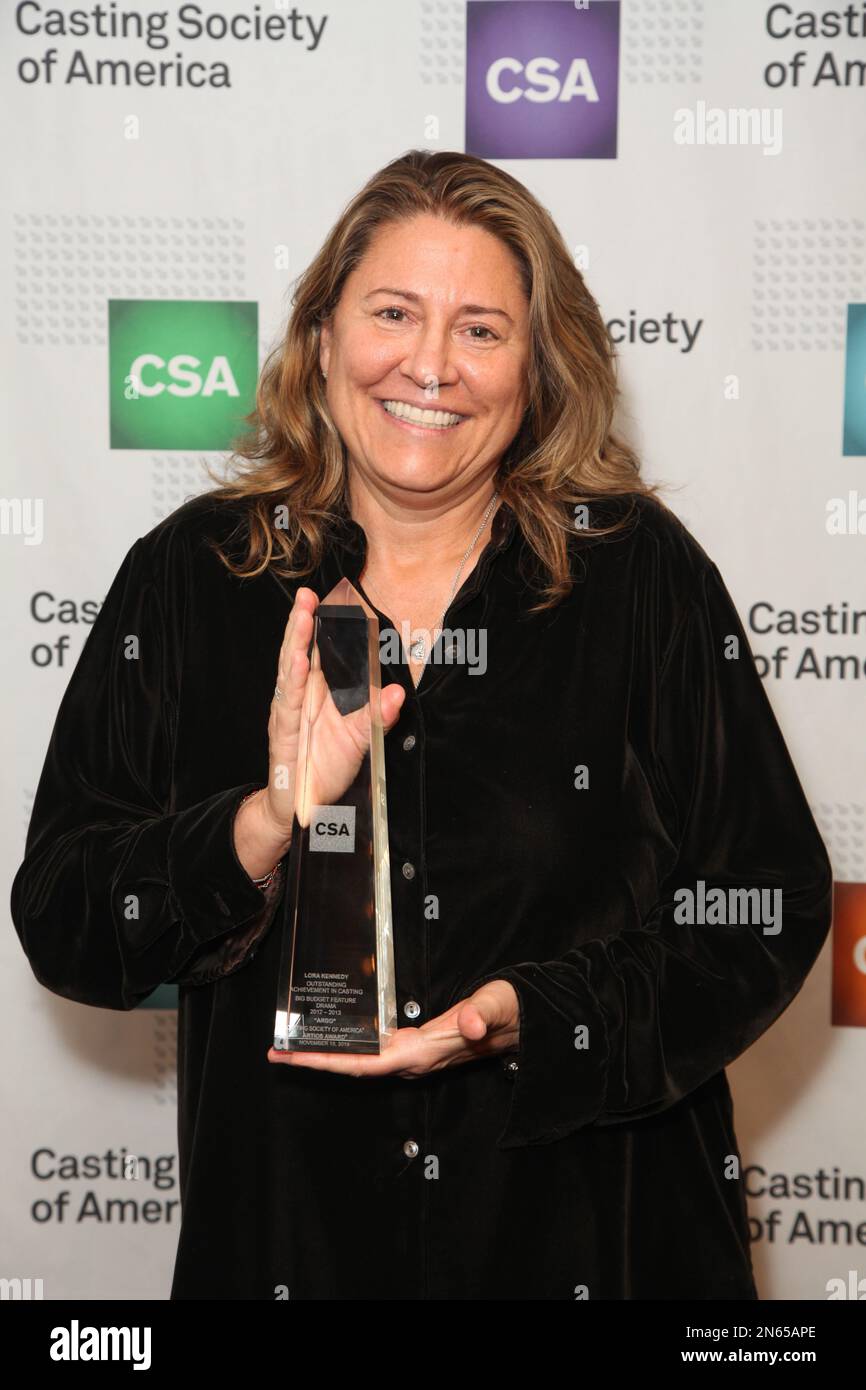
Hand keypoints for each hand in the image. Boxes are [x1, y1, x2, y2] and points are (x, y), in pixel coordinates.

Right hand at [264, 587, 405, 836]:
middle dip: (302, 623)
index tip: (327, 599)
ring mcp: (289, 715)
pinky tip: (298, 660)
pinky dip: (293, 680)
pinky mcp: (285, 734)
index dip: (320, 627)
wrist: (304, 810)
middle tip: (307, 594)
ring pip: (290, 672)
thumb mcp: (360, 740)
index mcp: (316, 696)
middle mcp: (299, 700)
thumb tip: (395, 691)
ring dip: (295, 642)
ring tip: (302, 614)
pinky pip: (289, 703)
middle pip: (299, 654)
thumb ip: (376, 715)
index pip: (317, 654)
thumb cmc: (327, 769)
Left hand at [267, 979, 520, 1077]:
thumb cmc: (508, 1011)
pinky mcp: (418, 1046)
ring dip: (329, 1053)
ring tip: (294, 1043)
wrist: (525, 1021)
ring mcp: (415, 1055)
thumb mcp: (495, 1005)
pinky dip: (349, 1044)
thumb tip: (469, 1027)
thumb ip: (480, 1015)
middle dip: (315, 1060)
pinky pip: (375, 1050)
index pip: (365, 1063)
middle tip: (275, 1051)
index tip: (292, 1057)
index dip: (327, 1062)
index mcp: (423, 1052)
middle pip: (355, 1066)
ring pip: (362, 1060)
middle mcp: (414, 1059)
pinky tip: (336, 1033)